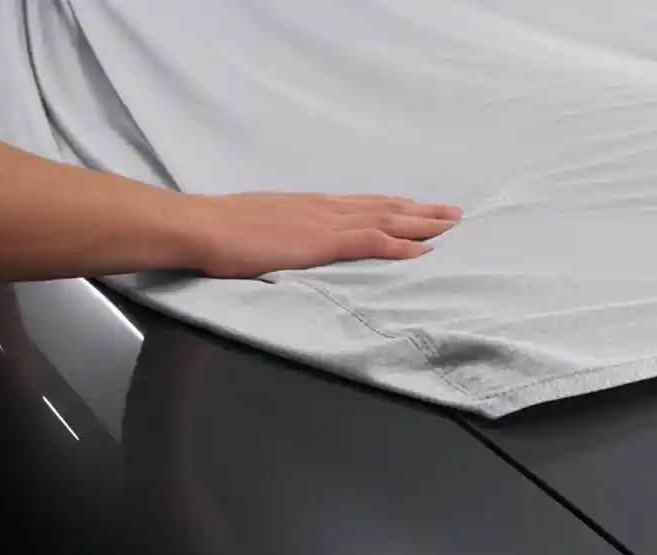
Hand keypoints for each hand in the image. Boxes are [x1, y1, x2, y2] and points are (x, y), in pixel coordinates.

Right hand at [186, 192, 461, 277]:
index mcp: (311, 205)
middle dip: (422, 211)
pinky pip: (372, 241)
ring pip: (387, 219)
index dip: (395, 206)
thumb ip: (284, 232)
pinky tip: (424, 249)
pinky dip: (401, 244)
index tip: (419, 207)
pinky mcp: (322, 242)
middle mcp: (325, 208)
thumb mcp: (261, 225)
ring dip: (423, 223)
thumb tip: (290, 240)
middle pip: (385, 206)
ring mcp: (326, 223)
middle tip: (454, 213)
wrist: (202, 226)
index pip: (363, 204)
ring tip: (452, 225)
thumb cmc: (220, 230)